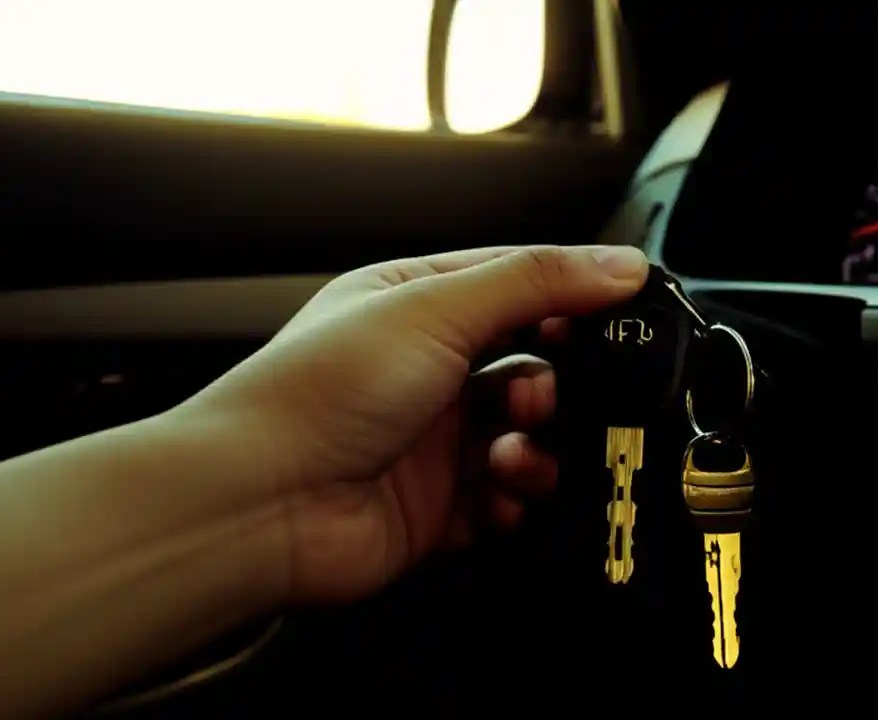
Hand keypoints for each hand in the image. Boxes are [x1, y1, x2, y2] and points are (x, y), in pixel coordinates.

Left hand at [182, 245, 647, 603]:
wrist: (257, 506)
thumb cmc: (314, 395)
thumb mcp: (435, 308)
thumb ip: (537, 283)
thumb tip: (619, 264)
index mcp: (415, 303)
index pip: (518, 285)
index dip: (571, 300)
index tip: (621, 313)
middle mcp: (426, 369)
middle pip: (532, 365)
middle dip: (554, 384)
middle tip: (539, 397)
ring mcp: (433, 440)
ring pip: (528, 436)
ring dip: (538, 445)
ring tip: (512, 452)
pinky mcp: (439, 506)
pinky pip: (509, 500)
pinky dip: (517, 499)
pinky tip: (499, 493)